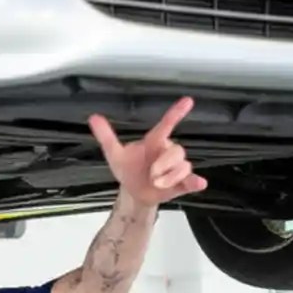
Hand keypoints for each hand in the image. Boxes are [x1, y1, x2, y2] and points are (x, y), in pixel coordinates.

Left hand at [89, 96, 207, 206]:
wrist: (133, 191)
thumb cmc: (128, 169)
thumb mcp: (114, 153)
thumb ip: (106, 135)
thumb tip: (93, 118)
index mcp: (154, 142)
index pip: (166, 124)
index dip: (176, 113)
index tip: (187, 101)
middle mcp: (167, 152)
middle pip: (177, 150)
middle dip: (164, 163)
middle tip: (151, 173)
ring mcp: (176, 168)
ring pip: (183, 166)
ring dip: (170, 176)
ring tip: (156, 183)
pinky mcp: (182, 182)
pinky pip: (192, 180)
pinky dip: (196, 182)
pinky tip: (199, 183)